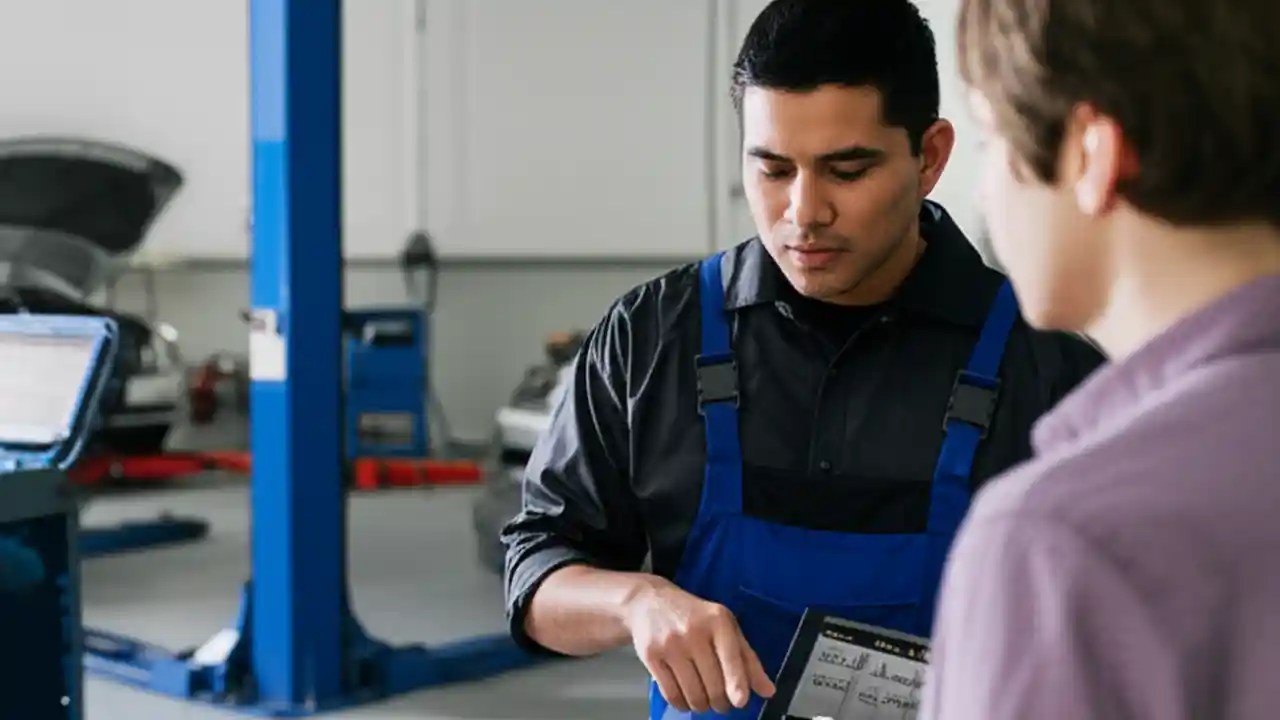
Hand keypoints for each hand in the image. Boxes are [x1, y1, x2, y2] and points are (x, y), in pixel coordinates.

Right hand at [624, 578, 774, 713]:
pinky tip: (686, 699)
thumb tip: (768, 690)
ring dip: (701, 705)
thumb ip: (747, 658)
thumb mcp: (724, 626)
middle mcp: (694, 631)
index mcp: (718, 621)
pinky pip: (671, 694)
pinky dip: (682, 704)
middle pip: (713, 684)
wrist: (648, 601)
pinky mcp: (651, 656)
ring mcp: (670, 644)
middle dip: (721, 702)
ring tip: (704, 699)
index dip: (736, 683)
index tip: (740, 701)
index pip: (731, 658)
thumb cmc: (693, 615)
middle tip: (721, 702)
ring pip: (693, 693)